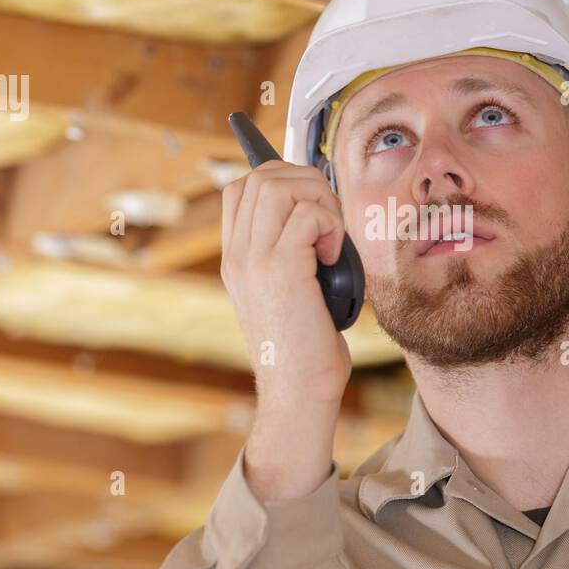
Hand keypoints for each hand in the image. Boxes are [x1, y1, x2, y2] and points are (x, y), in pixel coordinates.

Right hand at [220, 159, 352, 410]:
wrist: (298, 391)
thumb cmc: (305, 347)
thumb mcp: (287, 294)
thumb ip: (290, 256)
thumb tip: (319, 216)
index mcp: (235, 259)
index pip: (240, 187)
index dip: (279, 177)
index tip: (311, 200)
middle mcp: (237, 255)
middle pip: (261, 176)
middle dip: (306, 181)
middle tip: (329, 219)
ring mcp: (254, 260)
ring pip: (279, 185)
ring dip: (319, 199)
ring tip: (331, 237)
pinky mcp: (280, 269)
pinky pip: (308, 214)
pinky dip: (331, 226)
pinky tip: (333, 258)